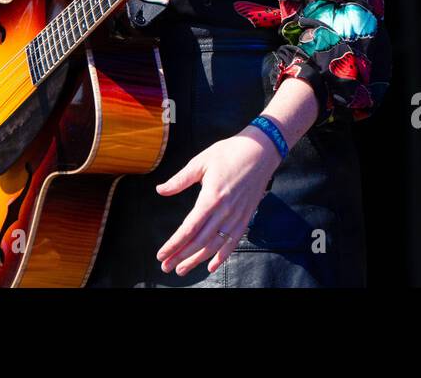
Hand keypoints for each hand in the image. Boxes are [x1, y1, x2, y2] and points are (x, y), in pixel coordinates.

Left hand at [153, 126, 282, 276]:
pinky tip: (211, 266)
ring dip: (197, 260)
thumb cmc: (229, 153)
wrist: (261, 151)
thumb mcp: (201, 162)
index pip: (189, 228)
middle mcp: (225, 211)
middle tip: (166, 267)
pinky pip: (232, 242)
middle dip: (181, 256)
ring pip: (215, 246)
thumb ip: (180, 179)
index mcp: (211, 197)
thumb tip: (160, 190)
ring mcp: (237, 216)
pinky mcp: (246, 217)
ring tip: (182, 269)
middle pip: (200, 242)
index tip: (161, 254)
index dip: (174, 244)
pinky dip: (221, 256)